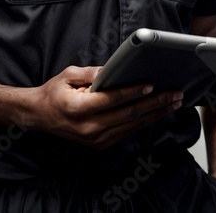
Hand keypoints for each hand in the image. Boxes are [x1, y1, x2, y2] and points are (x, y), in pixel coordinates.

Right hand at [30, 65, 182, 149]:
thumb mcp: (68, 75)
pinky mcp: (101, 144)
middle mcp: (89, 127)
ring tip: (173, 103)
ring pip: (133, 125)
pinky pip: (127, 132)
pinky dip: (144, 122)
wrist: (40, 117)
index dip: (134, 92)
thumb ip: (92, 73)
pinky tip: (158, 113)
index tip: (151, 84)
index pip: (113, 99)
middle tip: (175, 94)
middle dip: (156, 103)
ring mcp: (96, 139)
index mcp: (79, 108)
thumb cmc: (54, 93)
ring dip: (156, 114)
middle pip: (129, 114)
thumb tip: (113, 70)